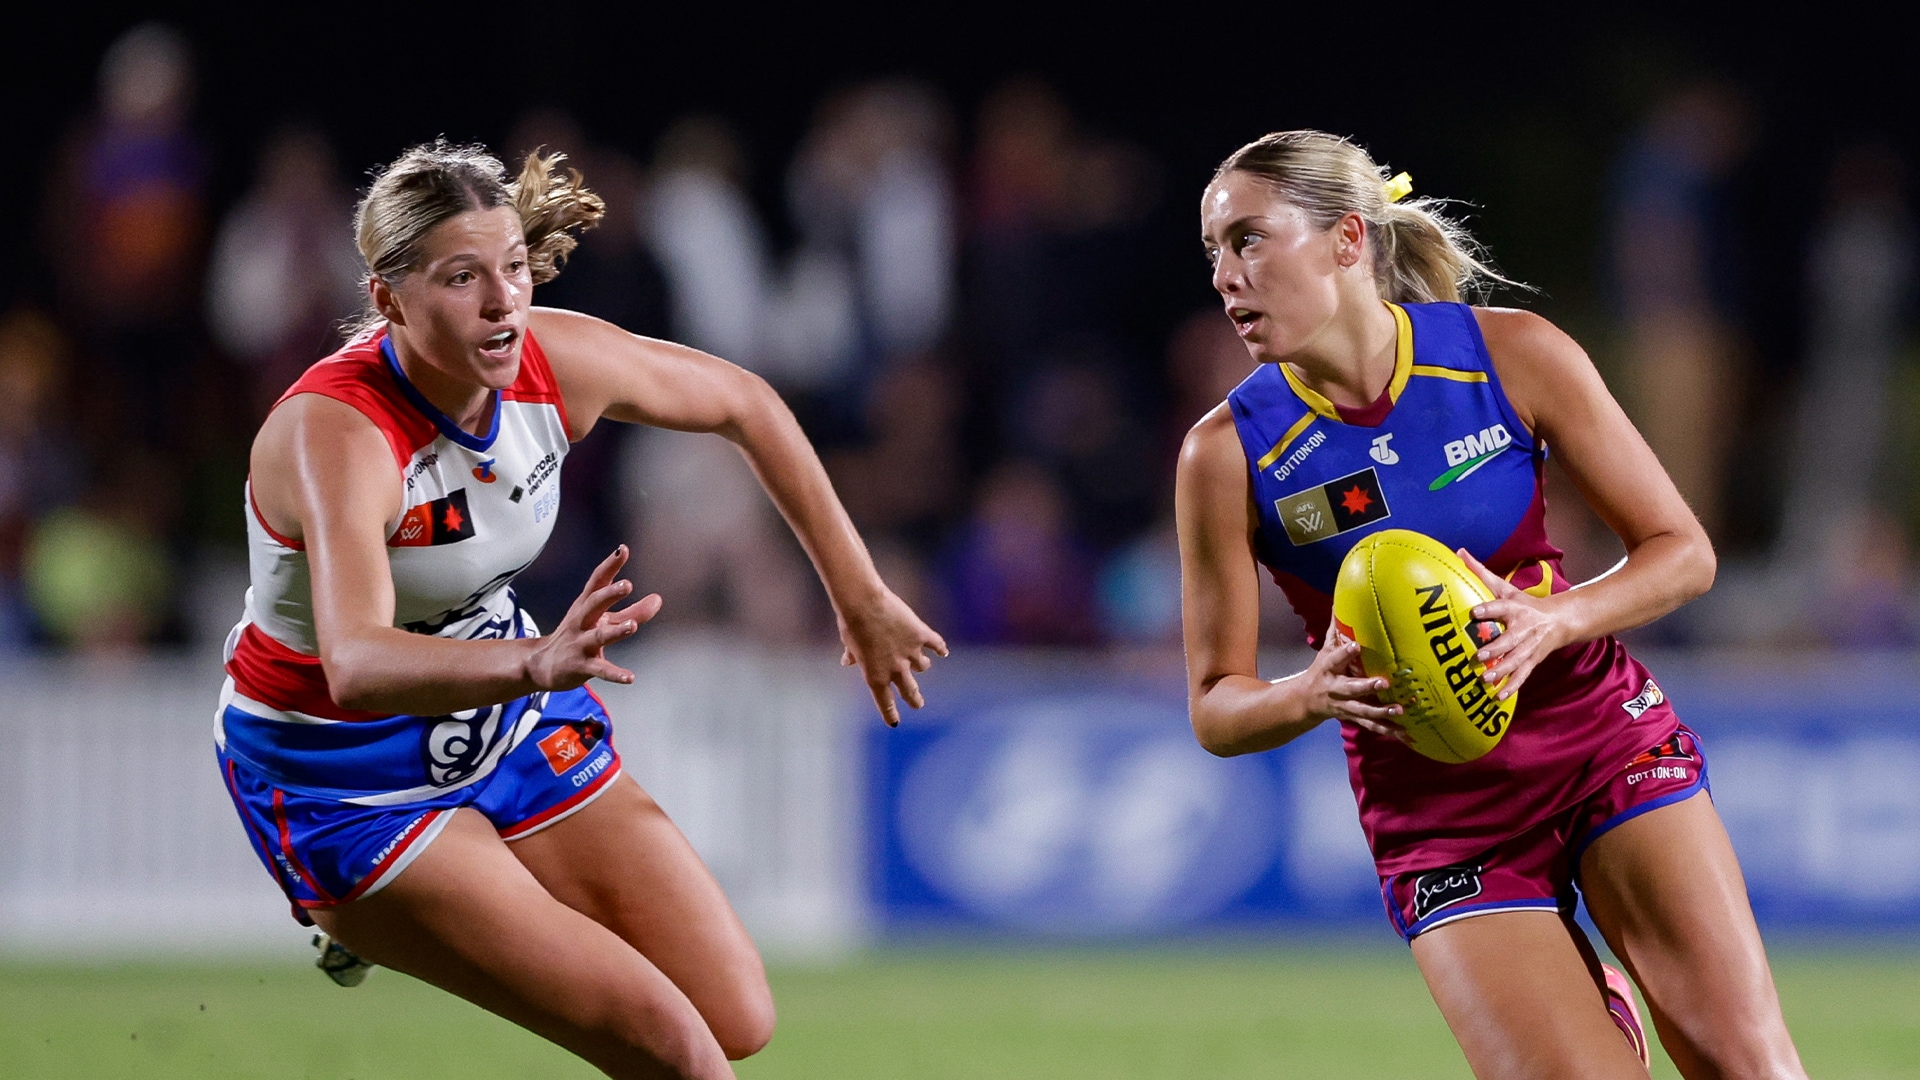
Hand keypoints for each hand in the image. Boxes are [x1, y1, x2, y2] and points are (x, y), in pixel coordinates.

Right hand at [525, 545, 661, 690]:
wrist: (541, 665)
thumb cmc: (578, 637)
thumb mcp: (604, 621)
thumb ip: (633, 611)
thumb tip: (658, 599)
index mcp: (586, 606)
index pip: (597, 582)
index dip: (610, 566)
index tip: (623, 550)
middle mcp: (582, 621)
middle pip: (593, 604)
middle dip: (609, 594)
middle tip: (627, 584)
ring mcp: (580, 644)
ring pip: (598, 636)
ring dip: (615, 630)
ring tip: (632, 625)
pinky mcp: (581, 666)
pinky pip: (600, 670)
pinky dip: (615, 674)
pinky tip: (630, 677)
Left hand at [838, 589, 948, 726]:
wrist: (864, 603)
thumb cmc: (851, 623)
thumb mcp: (848, 644)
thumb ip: (853, 657)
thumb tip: (847, 662)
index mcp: (875, 676)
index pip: (885, 702)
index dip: (890, 714)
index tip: (894, 723)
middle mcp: (896, 669)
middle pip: (910, 691)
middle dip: (915, 700)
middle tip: (918, 704)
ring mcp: (910, 653)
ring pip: (923, 666)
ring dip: (921, 665)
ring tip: (922, 662)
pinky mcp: (920, 635)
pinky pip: (936, 645)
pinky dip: (940, 648)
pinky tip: (943, 652)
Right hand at [1299, 616, 1405, 739]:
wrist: (1305, 702)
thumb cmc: (1321, 671)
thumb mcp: (1324, 650)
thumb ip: (1335, 630)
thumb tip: (1340, 602)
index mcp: (1329, 669)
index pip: (1335, 658)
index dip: (1344, 652)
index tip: (1355, 646)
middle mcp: (1336, 689)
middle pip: (1352, 688)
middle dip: (1367, 687)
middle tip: (1384, 684)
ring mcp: (1345, 706)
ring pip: (1364, 711)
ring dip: (1382, 713)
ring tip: (1400, 711)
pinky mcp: (1354, 717)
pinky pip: (1372, 725)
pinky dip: (1389, 730)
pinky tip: (1406, 734)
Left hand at [1458, 549, 1564, 700]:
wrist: (1560, 620)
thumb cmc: (1525, 604)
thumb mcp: (1506, 588)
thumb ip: (1481, 573)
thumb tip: (1459, 552)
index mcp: (1516, 608)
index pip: (1501, 606)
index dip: (1489, 608)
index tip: (1475, 612)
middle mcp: (1525, 628)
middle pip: (1510, 639)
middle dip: (1496, 648)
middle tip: (1480, 656)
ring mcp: (1530, 647)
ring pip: (1516, 660)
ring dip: (1502, 671)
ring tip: (1485, 679)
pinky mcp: (1533, 661)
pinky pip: (1522, 675)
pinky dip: (1511, 686)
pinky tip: (1498, 696)